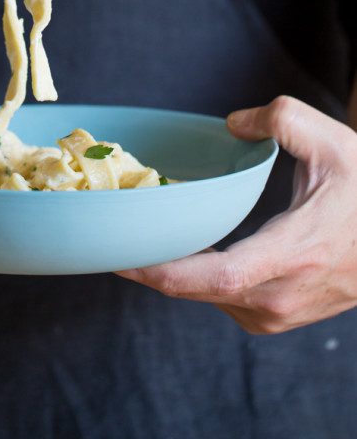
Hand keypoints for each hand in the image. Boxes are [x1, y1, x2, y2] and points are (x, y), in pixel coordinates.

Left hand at [118, 96, 356, 332]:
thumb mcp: (330, 140)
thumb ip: (279, 119)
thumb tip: (233, 125)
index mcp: (292, 253)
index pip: (216, 274)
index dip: (162, 269)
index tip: (120, 255)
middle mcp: (281, 295)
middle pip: (196, 290)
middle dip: (147, 267)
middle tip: (107, 239)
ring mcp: (279, 314)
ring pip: (205, 297)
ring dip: (169, 272)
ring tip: (138, 239)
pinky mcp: (275, 319)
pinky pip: (219, 300)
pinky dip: (193, 279)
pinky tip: (179, 251)